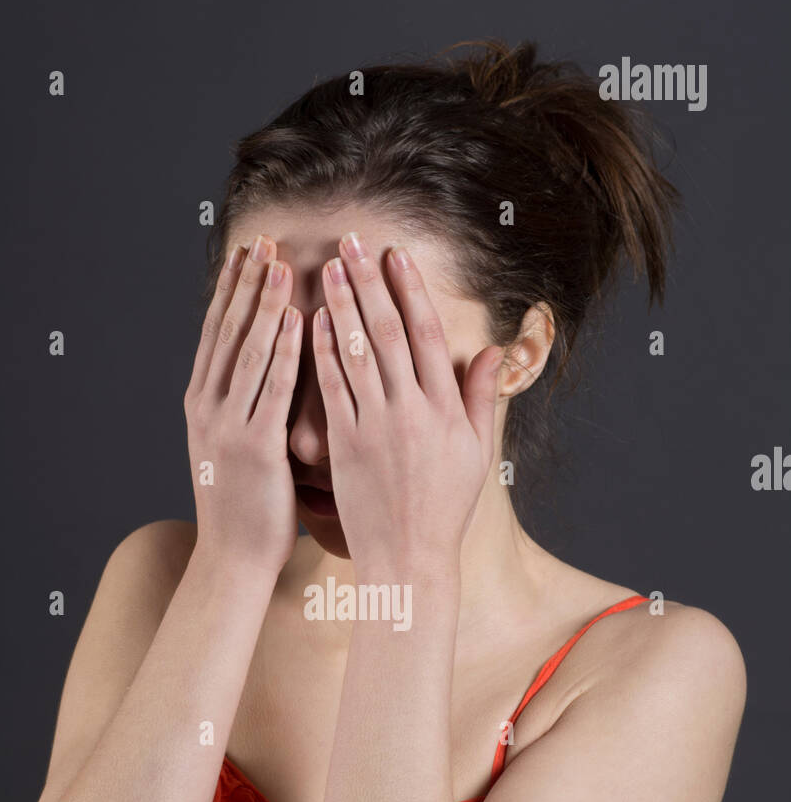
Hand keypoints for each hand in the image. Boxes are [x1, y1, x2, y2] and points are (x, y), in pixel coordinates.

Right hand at [183, 234, 301, 578]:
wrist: (231, 558)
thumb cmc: (245, 505)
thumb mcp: (235, 445)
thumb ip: (246, 405)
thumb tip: (266, 370)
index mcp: (202, 403)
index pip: (217, 333)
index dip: (232, 289)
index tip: (247, 251)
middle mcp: (207, 407)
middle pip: (228, 331)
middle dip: (246, 283)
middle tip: (264, 239)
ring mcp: (226, 426)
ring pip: (248, 351)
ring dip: (265, 304)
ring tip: (281, 263)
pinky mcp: (253, 447)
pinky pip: (272, 388)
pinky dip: (285, 350)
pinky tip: (299, 319)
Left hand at [312, 234, 503, 574]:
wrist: (409, 560)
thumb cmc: (443, 510)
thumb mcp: (476, 454)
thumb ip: (480, 399)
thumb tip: (489, 352)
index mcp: (447, 409)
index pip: (426, 335)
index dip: (410, 290)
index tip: (396, 255)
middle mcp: (413, 411)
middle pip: (388, 332)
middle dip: (369, 282)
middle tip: (352, 241)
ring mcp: (378, 428)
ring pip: (357, 353)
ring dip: (341, 305)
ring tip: (325, 267)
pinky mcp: (347, 447)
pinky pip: (332, 390)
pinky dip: (322, 353)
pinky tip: (311, 322)